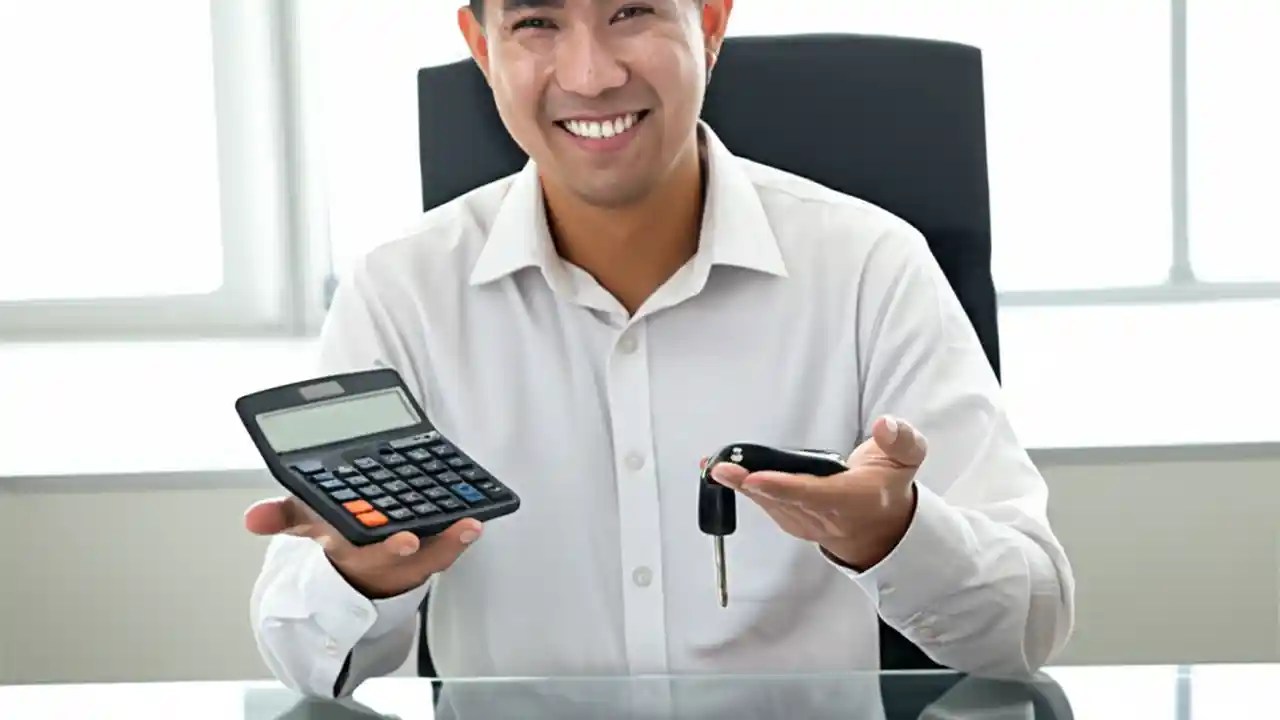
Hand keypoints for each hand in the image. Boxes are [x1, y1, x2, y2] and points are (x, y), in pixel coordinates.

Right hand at [244, 497, 481, 598]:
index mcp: (348, 551)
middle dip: (411, 549)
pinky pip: (449, 548)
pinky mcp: (432, 552)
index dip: (379, 547)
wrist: (360, 560)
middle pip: (398, 559)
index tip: (401, 540)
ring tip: (469, 524)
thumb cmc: (336, 531)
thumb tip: (251, 519)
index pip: (360, 551)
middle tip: (420, 538)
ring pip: (432, 557)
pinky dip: (462, 536)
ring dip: (450, 542)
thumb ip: (281, 516)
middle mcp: (380, 560)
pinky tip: (479, 517)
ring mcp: (409, 559)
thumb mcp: (306, 520)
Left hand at [708, 416, 926, 570]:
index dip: (784, 487)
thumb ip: (901, 440)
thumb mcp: (907, 459)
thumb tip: (886, 425)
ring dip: (739, 486)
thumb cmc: (885, 487)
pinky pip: (765, 506)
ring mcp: (806, 523)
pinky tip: (722, 474)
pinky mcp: (791, 522)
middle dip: (750, 484)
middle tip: (720, 467)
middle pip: (783, 500)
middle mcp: (826, 517)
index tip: (756, 478)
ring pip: (769, 504)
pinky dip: (743, 489)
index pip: (815, 494)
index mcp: (854, 500)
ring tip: (712, 466)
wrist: (881, 528)